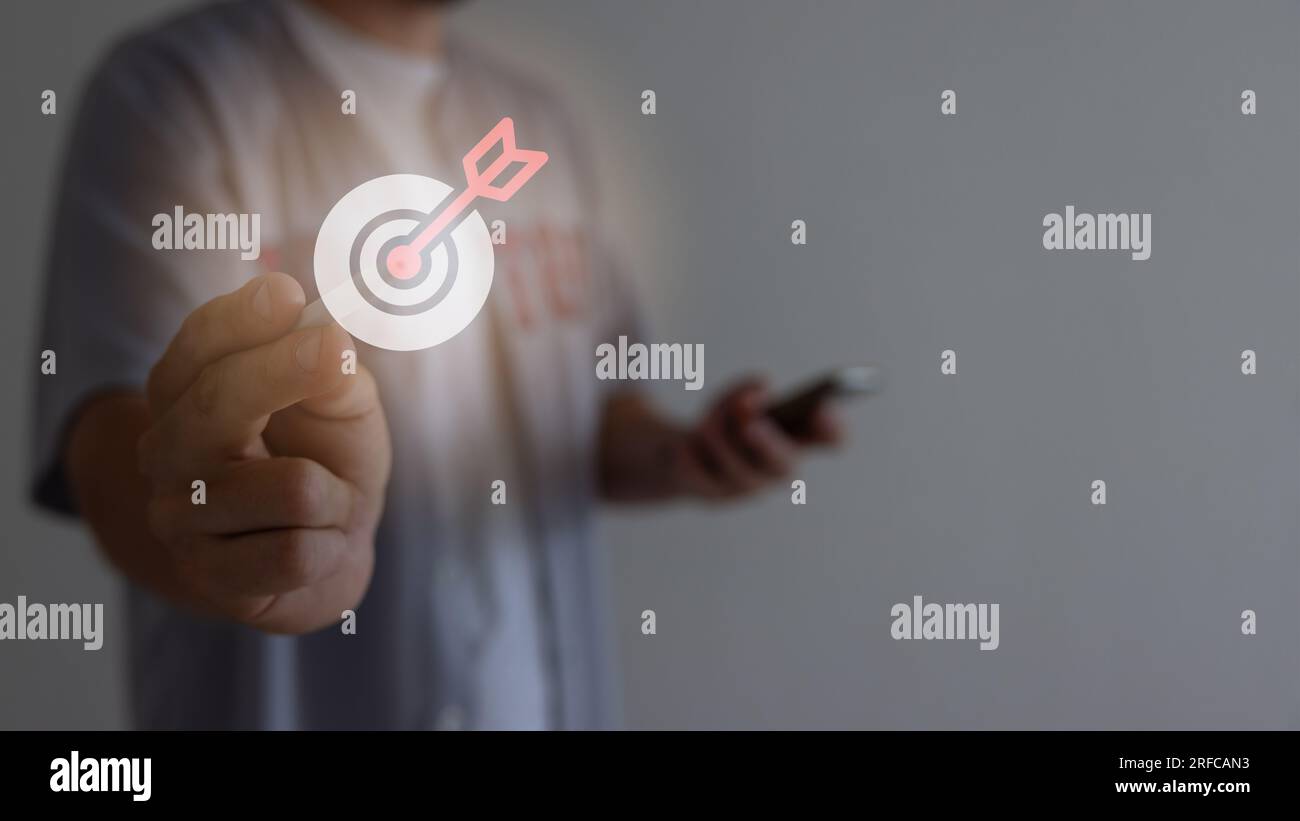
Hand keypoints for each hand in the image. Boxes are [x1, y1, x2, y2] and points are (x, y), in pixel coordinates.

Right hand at [136, 272, 390, 632]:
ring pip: (289, 489)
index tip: (288, 293)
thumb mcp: (342, 407)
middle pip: (218, 402)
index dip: (242, 319)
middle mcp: (168, 449)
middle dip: (283, 372)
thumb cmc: (328, 461)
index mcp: (187, 392)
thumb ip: (336, 375)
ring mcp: (180, 517)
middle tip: (336, 350)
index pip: (199, 345)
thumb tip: (332, 341)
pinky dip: (333, 545)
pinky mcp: (213, 577)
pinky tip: (322, 541)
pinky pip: (297, 553)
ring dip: (339, 494)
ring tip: (335, 499)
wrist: (325, 551)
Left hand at [672, 377, 842, 499]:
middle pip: (785, 465)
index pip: (833, 439)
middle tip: (750, 423)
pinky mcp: (714, 497)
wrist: (682, 455)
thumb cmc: (721, 424)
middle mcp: (779, 469)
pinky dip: (692, 455)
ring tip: (704, 422)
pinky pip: (705, 478)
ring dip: (719, 438)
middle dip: (769, 444)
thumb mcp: (729, 401)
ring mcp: (748, 488)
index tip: (822, 407)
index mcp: (798, 440)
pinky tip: (685, 445)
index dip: (834, 428)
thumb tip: (760, 385)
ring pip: (739, 469)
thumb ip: (744, 392)